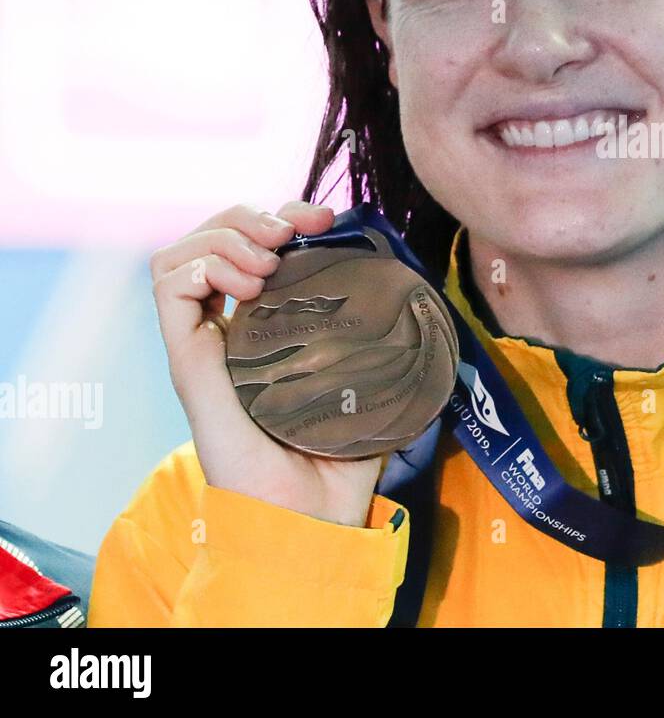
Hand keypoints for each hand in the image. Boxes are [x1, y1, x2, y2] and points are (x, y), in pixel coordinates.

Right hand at [149, 201, 381, 526]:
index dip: (282, 214)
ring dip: (225, 235)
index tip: (326, 218)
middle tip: (295, 230)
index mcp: (264, 326)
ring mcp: (204, 343)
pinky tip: (248, 285)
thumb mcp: (375, 385)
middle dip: (251, 213)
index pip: (252, 246)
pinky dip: (204, 264)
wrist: (311, 515)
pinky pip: (166, 286)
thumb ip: (393, 348)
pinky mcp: (187, 362)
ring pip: (180, 253)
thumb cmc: (341, 459)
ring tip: (269, 260)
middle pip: (212, 237)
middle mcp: (227, 328)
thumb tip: (431, 307)